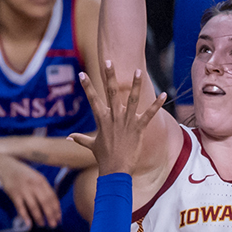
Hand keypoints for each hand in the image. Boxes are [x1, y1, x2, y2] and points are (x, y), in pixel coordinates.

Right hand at [0, 155, 62, 227]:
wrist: (6, 166)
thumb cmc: (23, 174)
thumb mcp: (36, 177)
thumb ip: (44, 188)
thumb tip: (52, 205)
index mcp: (41, 180)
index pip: (52, 196)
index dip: (56, 208)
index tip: (59, 218)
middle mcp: (34, 185)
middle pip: (45, 202)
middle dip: (50, 215)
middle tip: (54, 225)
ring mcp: (23, 189)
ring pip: (33, 206)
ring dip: (39, 217)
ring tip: (42, 224)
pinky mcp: (14, 194)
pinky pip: (20, 207)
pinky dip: (25, 216)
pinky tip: (29, 223)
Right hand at [72, 59, 165, 176]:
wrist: (115, 170)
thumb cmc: (104, 158)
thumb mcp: (92, 146)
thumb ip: (80, 139)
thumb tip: (68, 137)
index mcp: (102, 119)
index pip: (92, 99)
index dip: (87, 86)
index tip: (82, 74)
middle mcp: (114, 117)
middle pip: (111, 92)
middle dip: (109, 76)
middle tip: (108, 61)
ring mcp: (127, 122)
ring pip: (132, 99)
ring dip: (136, 85)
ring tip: (139, 71)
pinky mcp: (139, 128)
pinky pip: (150, 114)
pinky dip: (157, 104)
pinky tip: (163, 94)